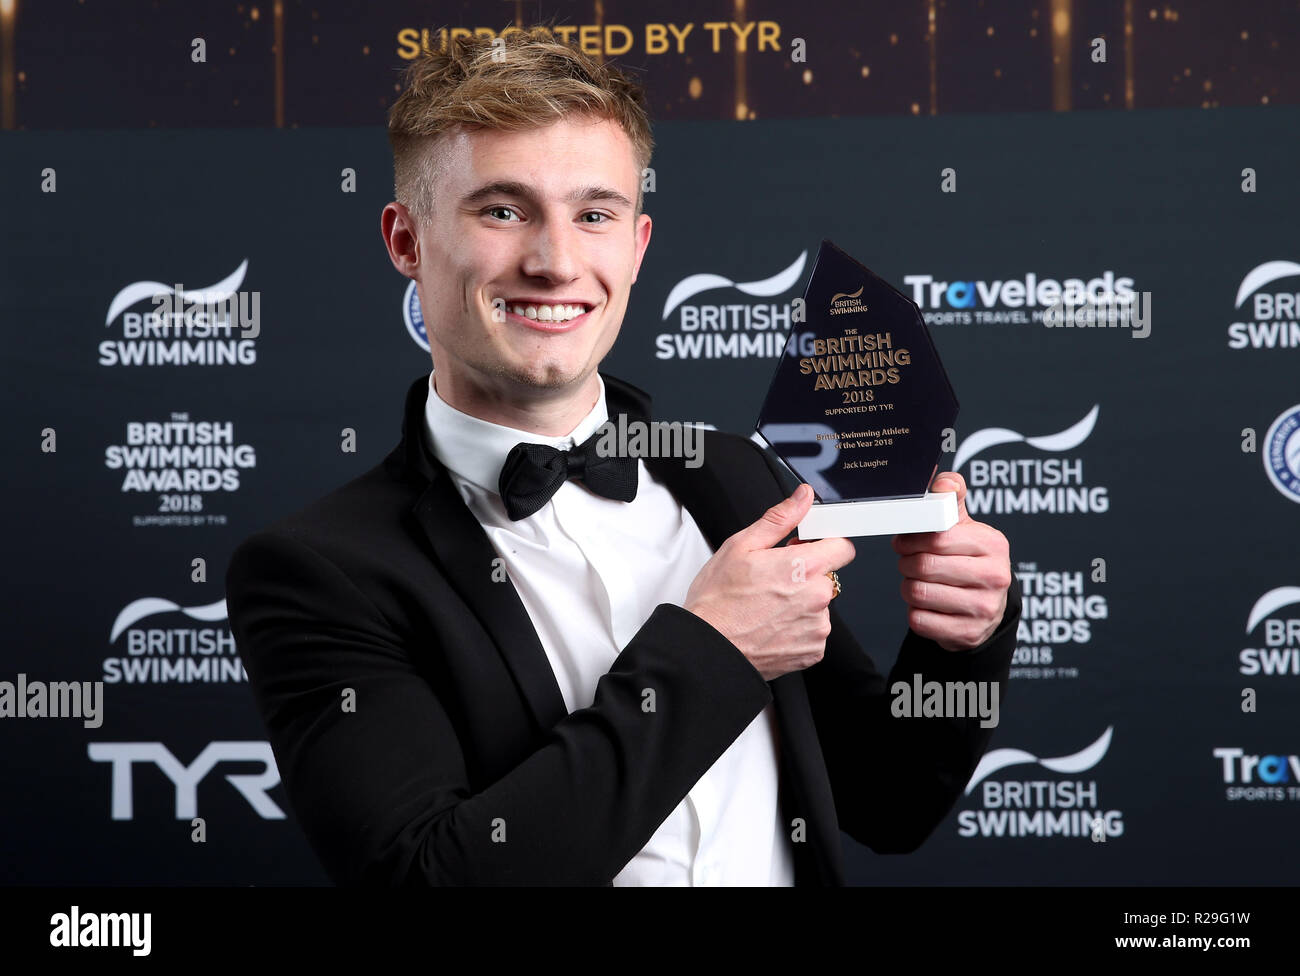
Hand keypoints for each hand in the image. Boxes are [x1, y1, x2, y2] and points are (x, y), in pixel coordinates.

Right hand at [684, 484, 855, 680]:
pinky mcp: (813, 651)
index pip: (842, 547)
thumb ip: (780, 519)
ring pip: (820, 605)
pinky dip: (798, 629)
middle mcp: (817, 597)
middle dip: (806, 576)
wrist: (709, 648)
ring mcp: (817, 627)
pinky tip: (772, 625)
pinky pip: (814, 632)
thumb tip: (802, 498)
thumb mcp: (742, 546)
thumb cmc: (718, 600)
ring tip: (768, 607)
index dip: (824, 545)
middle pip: (828, 577)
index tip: (806, 550)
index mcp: (803, 567)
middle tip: (773, 580)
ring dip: (802, 604)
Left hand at [892, 472, 1011, 651]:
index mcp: (993, 544)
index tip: (903, 542)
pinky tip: (926, 605)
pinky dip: (914, 612)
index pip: (938, 538)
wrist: (985, 609)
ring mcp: (984, 609)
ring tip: (916, 581)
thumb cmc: (967, 560)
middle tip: (907, 562)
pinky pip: (919, 620)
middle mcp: (995, 577)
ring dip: (908, 587)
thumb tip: (944, 481)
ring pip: (919, 593)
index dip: (911, 540)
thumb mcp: (964, 527)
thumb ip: (950, 500)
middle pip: (925, 566)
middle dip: (907, 563)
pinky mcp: (968, 634)